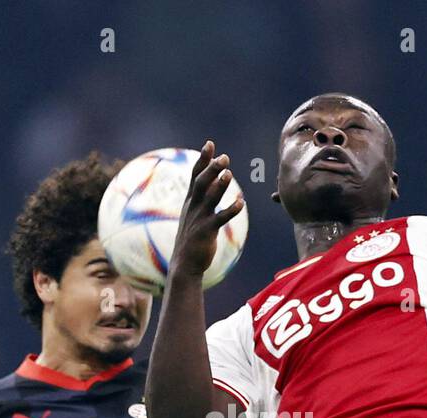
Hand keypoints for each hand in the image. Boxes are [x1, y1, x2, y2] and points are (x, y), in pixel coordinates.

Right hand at [170, 141, 244, 276]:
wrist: (184, 265)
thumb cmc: (192, 240)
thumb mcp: (194, 215)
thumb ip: (202, 199)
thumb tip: (211, 184)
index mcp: (191, 202)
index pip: (195, 175)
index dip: (202, 159)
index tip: (210, 144)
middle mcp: (193, 207)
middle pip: (201, 183)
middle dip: (211, 169)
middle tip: (224, 157)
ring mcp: (199, 219)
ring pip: (209, 198)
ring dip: (219, 186)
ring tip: (228, 174)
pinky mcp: (206, 232)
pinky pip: (220, 219)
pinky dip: (231, 210)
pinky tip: (241, 203)